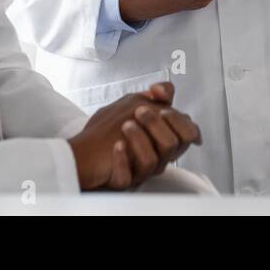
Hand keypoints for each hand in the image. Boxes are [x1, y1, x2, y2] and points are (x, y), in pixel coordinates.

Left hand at [68, 82, 201, 190]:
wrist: (82, 151)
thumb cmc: (110, 129)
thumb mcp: (133, 104)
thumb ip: (155, 96)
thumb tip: (163, 88)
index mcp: (162, 140)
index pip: (187, 133)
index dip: (178, 120)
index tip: (162, 108)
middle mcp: (156, 157)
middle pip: (173, 145)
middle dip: (158, 124)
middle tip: (139, 111)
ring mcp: (140, 171)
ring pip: (153, 161)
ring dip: (140, 139)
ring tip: (126, 125)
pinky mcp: (123, 181)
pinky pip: (127, 177)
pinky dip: (122, 160)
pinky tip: (116, 146)